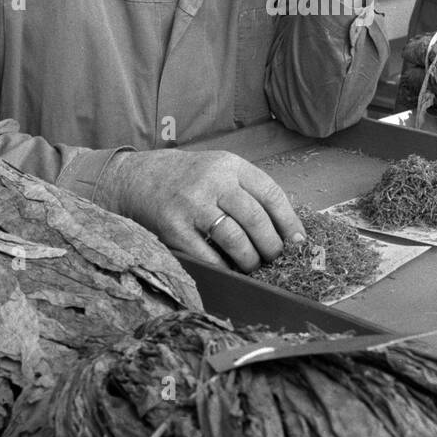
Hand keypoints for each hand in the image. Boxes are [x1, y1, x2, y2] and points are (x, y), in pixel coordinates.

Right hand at [96, 149, 304, 272]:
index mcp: (230, 165)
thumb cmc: (189, 179)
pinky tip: (229, 270)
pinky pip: (208, 256)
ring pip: (235, 240)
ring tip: (252, 265)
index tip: (298, 242)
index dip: (289, 222)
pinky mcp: (174, 228)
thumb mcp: (220, 171)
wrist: (138, 178)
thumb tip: (285, 231)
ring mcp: (192, 204)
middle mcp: (213, 181)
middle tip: (275, 258)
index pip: (271, 194)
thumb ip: (248, 192)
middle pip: (256, 219)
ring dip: (250, 260)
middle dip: (272, 246)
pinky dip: (224, 268)